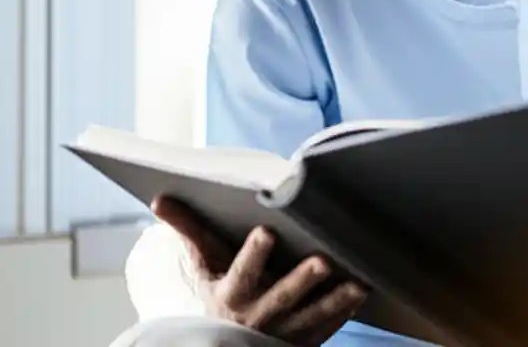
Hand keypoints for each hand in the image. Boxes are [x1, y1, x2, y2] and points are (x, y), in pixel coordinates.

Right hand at [153, 197, 367, 346]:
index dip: (253, 254)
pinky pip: (328, 327)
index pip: (242, 273)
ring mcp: (283, 331)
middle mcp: (258, 315)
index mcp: (231, 294)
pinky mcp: (304, 342)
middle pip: (282, 297)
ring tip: (358, 282)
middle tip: (322, 261)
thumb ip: (189, 232)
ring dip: (335, 300)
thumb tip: (160, 199)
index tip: (267, 231)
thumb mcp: (202, 266)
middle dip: (301, 280)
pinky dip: (345, 312)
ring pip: (311, 316)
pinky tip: (362, 292)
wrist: (229, 337)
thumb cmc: (219, 291)